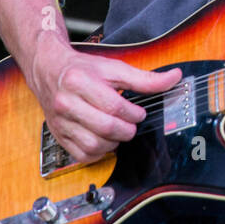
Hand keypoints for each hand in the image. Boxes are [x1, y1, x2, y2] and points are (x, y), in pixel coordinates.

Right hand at [29, 38, 180, 164]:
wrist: (50, 71)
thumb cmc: (84, 70)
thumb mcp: (114, 68)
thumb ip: (145, 78)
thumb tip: (174, 78)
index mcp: (79, 82)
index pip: (114, 106)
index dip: (133, 114)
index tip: (139, 113)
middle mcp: (66, 103)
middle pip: (105, 127)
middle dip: (127, 130)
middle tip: (131, 124)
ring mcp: (60, 121)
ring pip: (94, 145)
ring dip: (113, 143)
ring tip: (118, 131)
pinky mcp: (58, 135)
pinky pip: (81, 155)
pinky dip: (98, 152)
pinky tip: (104, 140)